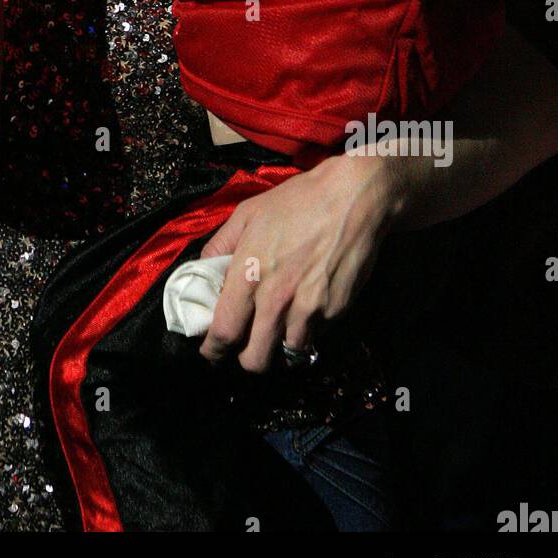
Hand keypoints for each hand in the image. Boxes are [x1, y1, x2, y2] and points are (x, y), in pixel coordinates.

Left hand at [198, 151, 397, 370]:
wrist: (353, 197)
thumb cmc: (297, 201)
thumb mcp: (247, 214)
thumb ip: (219, 246)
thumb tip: (204, 272)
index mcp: (249, 275)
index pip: (224, 333)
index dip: (213, 350)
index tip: (211, 352)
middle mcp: (276, 300)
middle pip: (255, 360)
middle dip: (246, 358)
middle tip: (247, 343)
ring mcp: (309, 309)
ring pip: (287, 353)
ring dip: (280, 344)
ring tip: (281, 323)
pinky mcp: (336, 311)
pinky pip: (316, 334)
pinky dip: (309, 327)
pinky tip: (309, 302)